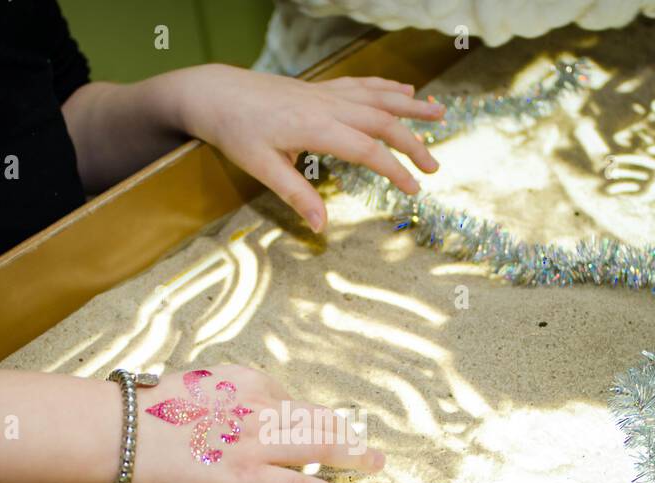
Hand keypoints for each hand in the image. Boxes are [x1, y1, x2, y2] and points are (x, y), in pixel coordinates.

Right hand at [129, 364, 383, 482]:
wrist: (124, 430)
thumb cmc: (144, 412)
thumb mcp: (192, 389)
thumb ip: (221, 401)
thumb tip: (230, 417)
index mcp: (247, 381)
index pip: (287, 399)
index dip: (302, 418)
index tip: (311, 429)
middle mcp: (262, 408)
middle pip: (318, 419)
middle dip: (347, 432)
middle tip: (368, 443)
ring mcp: (260, 444)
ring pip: (322, 447)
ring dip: (354, 456)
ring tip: (376, 464)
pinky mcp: (250, 478)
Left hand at [168, 64, 443, 231]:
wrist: (214, 92)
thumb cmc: (235, 130)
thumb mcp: (261, 168)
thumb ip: (296, 195)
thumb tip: (322, 227)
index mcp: (316, 127)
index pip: (367, 149)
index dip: (394, 169)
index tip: (413, 190)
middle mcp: (327, 106)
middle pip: (382, 121)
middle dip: (413, 143)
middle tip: (434, 165)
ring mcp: (325, 93)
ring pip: (378, 97)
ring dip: (410, 104)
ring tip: (439, 113)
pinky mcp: (319, 88)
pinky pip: (362, 85)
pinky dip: (386, 88)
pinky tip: (404, 89)